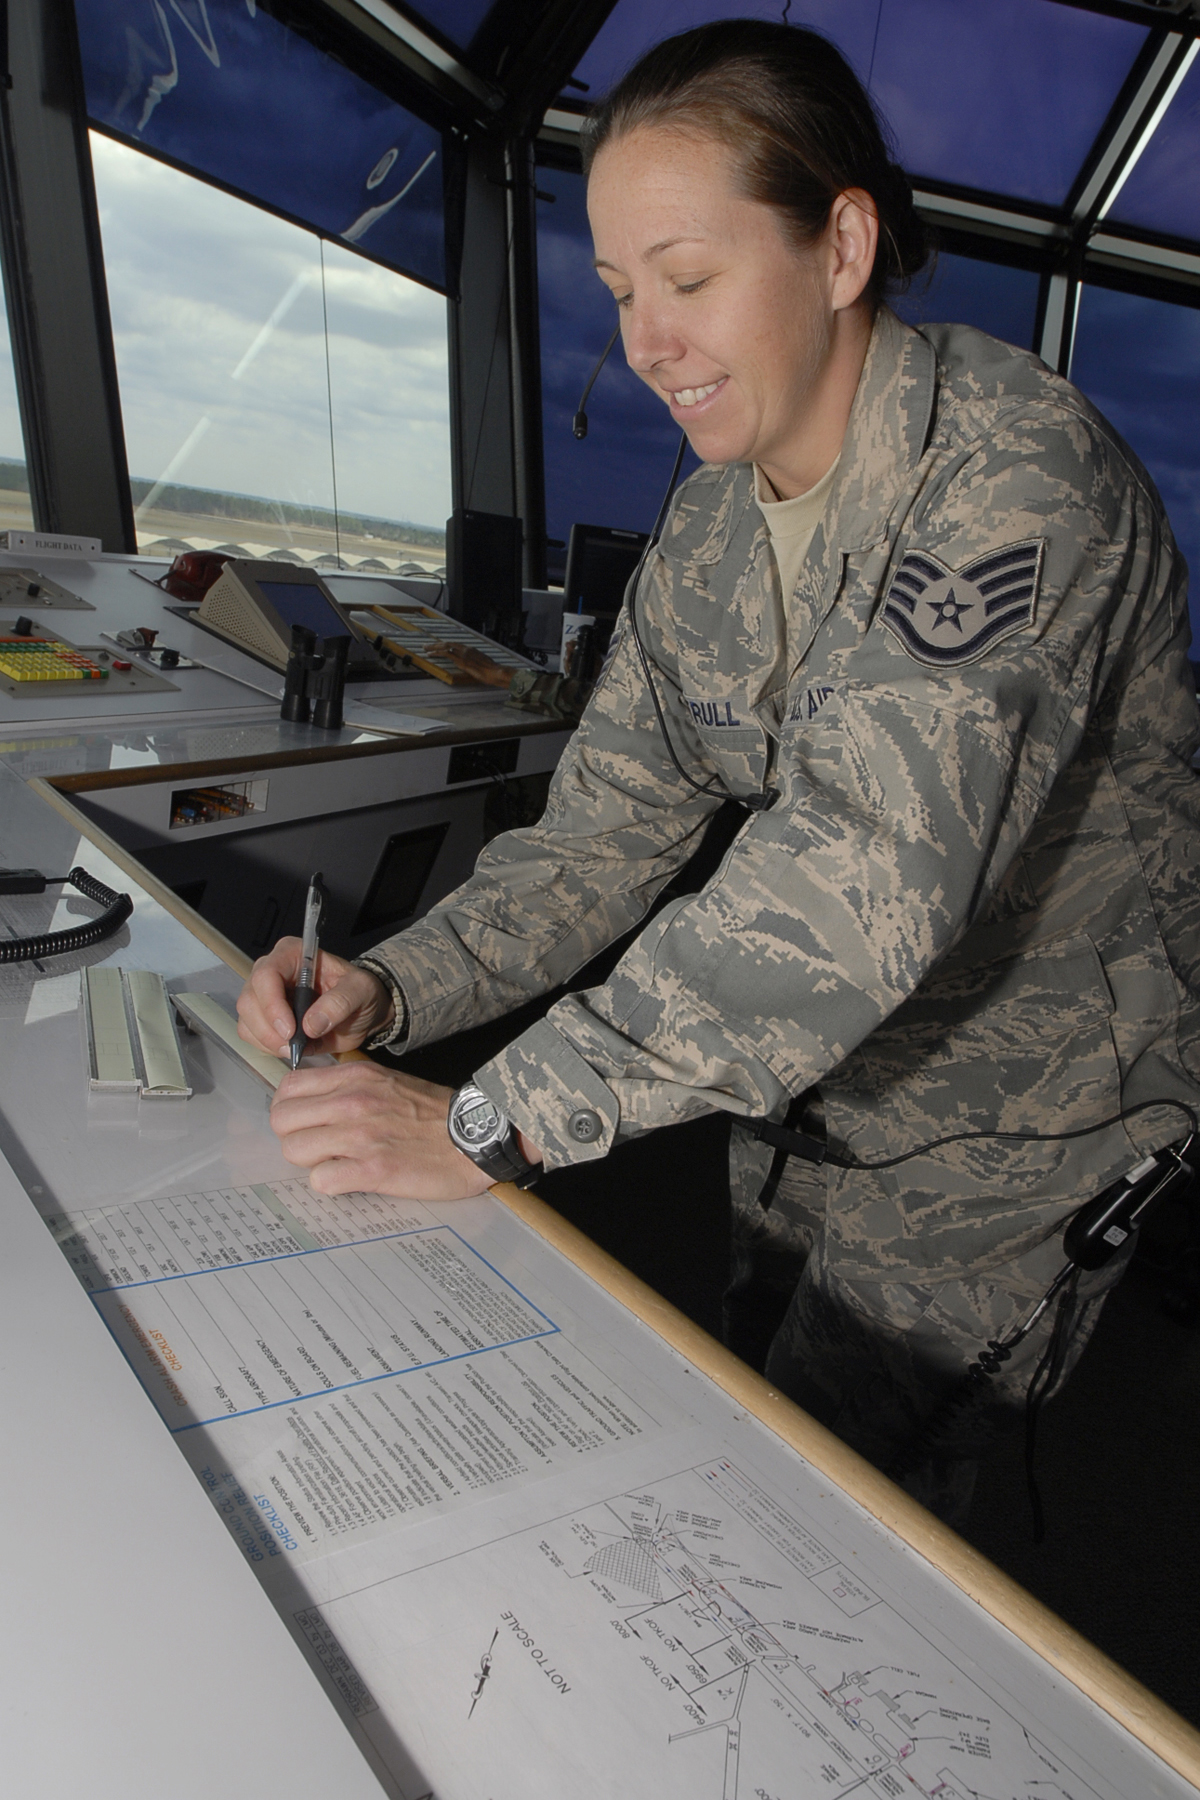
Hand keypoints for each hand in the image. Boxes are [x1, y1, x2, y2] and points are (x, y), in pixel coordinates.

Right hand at [236, 937, 393, 1058]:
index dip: (272, 1004)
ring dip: (267, 1041)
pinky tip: (290, 1048)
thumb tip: (310, 1025)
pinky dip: (267, 1047)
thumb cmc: (359, 993)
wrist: (360, 1012)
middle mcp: (271, 971)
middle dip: (269, 1029)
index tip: (290, 1030)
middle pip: (249, 1000)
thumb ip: (340, 1002)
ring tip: (296, 1048)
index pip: (267, 975)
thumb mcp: (361, 990)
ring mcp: (263, 995)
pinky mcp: (262, 1017)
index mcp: (292, 954)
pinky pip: (250, 1034)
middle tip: (293, 1046)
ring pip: (246, 1020)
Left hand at [269, 1062, 496, 1199]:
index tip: (307, 1123)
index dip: (291, 1110)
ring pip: (294, 1150)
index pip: (287, 1089)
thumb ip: (348, 1088)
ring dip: (310, 1163)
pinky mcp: (372, 1170)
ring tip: (336, 1164)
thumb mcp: (386, 1082)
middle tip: (318, 1148)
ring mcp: (360, 1136)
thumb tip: (312, 1105)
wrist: (475, 1135)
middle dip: (295, 1137)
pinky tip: (350, 1180)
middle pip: (282, 1121)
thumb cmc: (433, 1112)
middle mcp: (352, 1102)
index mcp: (354, 1077)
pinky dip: (330, 1184)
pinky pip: (321, 1181)